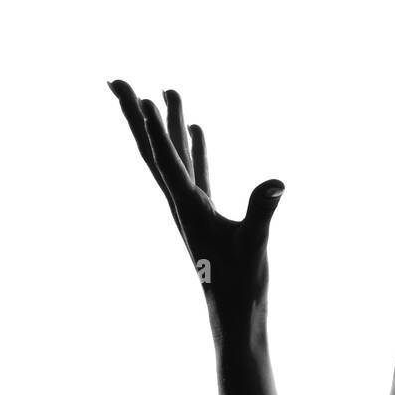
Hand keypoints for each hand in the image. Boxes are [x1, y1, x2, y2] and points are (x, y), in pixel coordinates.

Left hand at [108, 79, 284, 336]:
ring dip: (167, 125)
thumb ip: (262, 211)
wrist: (235, 314)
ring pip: (175, 157)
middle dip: (136, 116)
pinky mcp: (208, 214)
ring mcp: (193, 208)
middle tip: (117, 80)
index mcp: (187, 206)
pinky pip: (195, 171)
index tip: (131, 92)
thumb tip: (276, 182)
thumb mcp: (255, 244)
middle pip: (154, 151)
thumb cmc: (241, 284)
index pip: (164, 158)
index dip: (148, 125)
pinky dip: (194, 148)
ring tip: (166, 91)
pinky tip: (197, 130)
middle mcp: (182, 203)